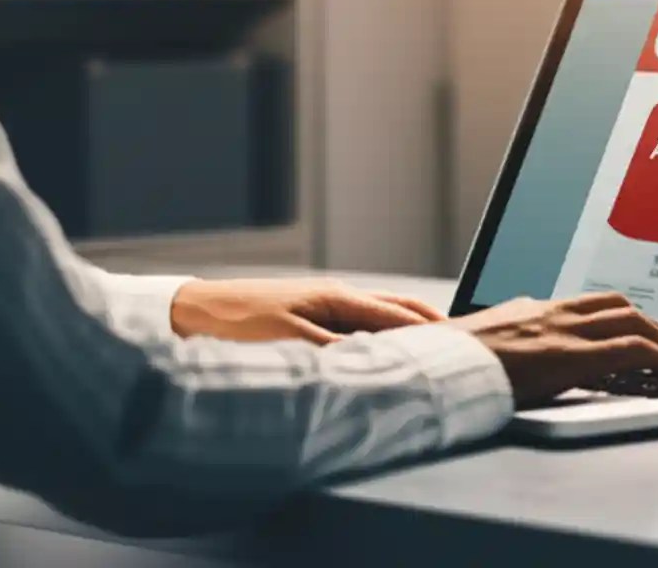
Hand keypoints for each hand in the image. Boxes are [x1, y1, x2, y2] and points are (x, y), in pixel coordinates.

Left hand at [171, 278, 445, 345]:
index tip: (463, 347)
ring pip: (378, 318)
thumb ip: (338, 352)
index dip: (433, 332)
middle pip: (396, 309)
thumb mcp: (291, 342)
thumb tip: (380, 359)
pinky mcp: (308, 320)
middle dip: (430, 324)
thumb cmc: (237, 325)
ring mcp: (323, 307)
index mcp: (338, 298)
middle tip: (463, 343)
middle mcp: (336, 298)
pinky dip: (379, 338)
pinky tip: (382, 354)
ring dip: (406, 332)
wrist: (193, 313)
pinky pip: (357, 328)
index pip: (400, 316)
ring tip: (432, 349)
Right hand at [452, 293, 657, 408]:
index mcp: (527, 312)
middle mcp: (549, 313)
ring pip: (633, 320)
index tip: (632, 334)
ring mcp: (561, 331)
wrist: (432, 371)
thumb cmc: (445, 367)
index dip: (616, 318)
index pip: (584, 305)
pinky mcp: (570, 355)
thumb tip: (508, 360)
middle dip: (650, 324)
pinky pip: (635, 350)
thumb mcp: (478, 351)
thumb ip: (502, 348)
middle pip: (616, 304)